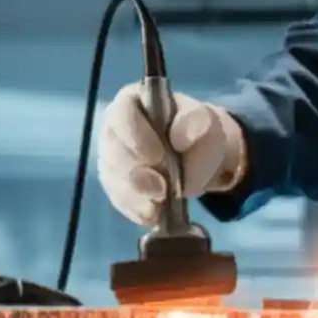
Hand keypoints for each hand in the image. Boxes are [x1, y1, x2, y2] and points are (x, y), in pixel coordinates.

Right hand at [99, 83, 246, 225]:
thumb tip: (179, 135)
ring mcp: (112, 160)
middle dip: (136, 175)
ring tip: (159, 206)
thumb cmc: (196, 130)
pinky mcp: (117, 186)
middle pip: (113, 153)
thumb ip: (196, 122)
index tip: (157, 156)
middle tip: (161, 189)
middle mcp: (114, 131)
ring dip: (136, 197)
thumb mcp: (205, 120)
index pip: (121, 115)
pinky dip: (137, 210)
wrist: (195, 154)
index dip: (135, 136)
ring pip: (114, 180)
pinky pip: (120, 201)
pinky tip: (153, 214)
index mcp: (131, 103)